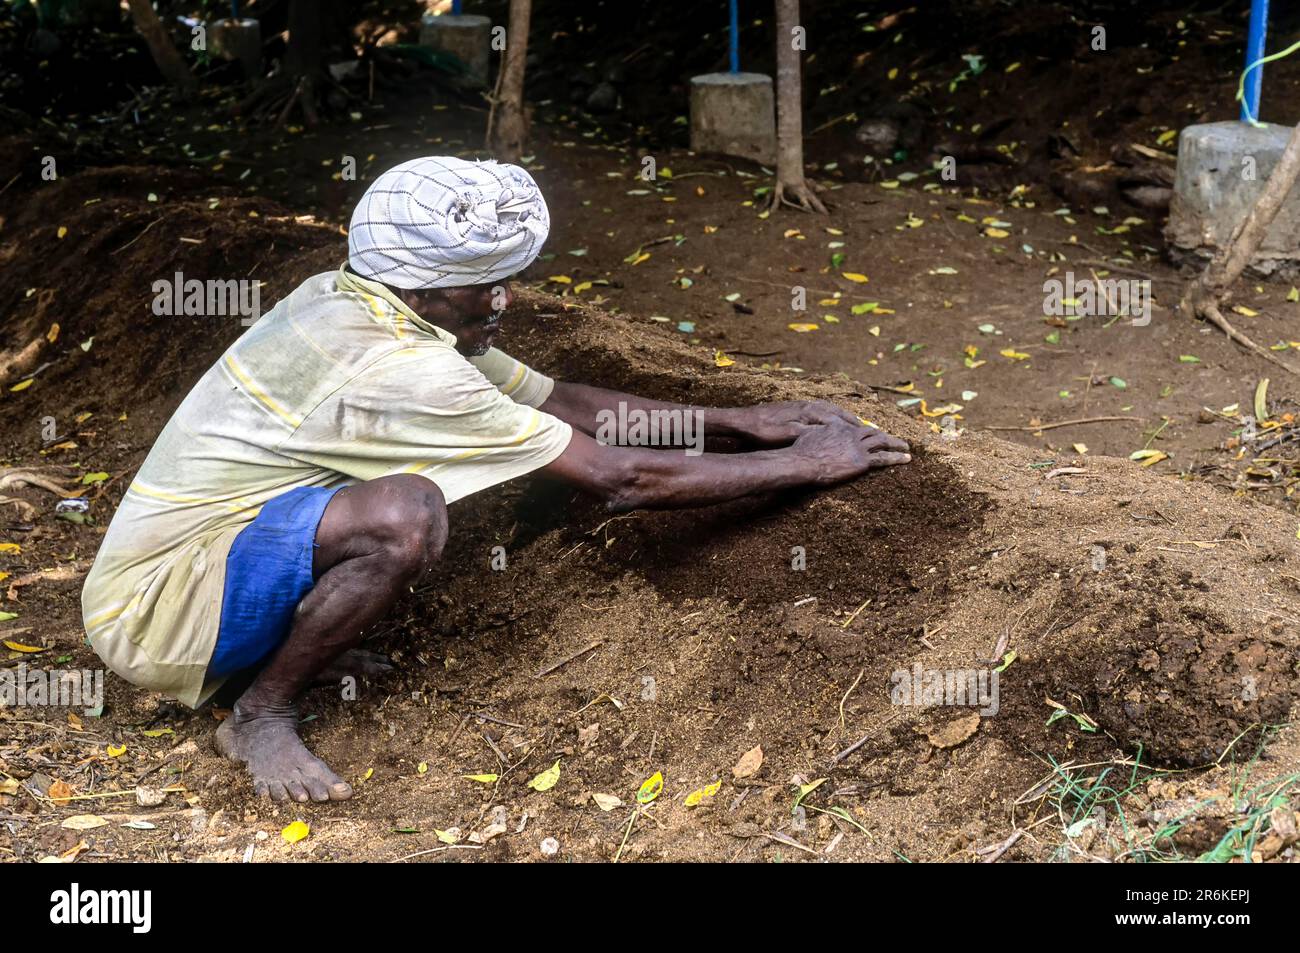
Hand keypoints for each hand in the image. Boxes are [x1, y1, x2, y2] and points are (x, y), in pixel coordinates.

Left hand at [731, 400, 865, 445]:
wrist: (744, 420)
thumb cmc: (764, 430)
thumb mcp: (787, 433)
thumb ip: (808, 432)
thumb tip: (828, 433)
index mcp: (808, 411)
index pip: (836, 419)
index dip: (852, 427)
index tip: (866, 433)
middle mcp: (808, 405)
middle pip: (836, 412)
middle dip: (852, 420)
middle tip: (869, 428)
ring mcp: (802, 405)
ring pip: (829, 409)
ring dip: (843, 417)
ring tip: (855, 424)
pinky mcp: (795, 407)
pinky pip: (821, 410)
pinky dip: (831, 415)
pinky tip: (832, 420)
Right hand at [791, 418, 910, 483]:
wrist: (804, 462)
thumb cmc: (801, 451)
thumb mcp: (807, 435)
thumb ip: (816, 432)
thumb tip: (813, 432)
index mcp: (839, 427)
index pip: (857, 427)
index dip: (867, 431)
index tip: (874, 433)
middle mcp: (851, 434)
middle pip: (873, 432)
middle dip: (885, 436)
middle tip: (895, 439)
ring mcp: (858, 447)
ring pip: (882, 442)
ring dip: (896, 444)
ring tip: (906, 447)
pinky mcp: (862, 461)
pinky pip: (884, 458)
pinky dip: (896, 457)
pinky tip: (907, 458)